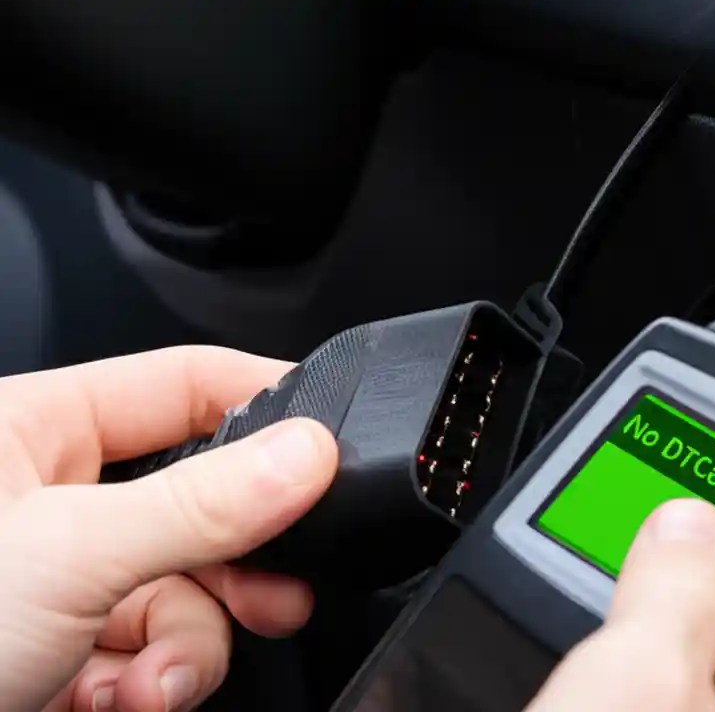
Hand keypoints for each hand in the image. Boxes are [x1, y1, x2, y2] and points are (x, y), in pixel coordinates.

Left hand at [0, 347, 337, 711]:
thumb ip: (201, 505)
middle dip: (236, 562)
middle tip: (280, 587)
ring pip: (183, 590)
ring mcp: (59, 578)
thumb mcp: (70, 557)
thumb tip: (305, 456)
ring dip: (187, 647)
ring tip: (158, 682)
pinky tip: (118, 701)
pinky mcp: (63, 650)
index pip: (183, 384)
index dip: (265, 405)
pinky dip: (150, 683)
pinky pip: (151, 650)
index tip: (332, 439)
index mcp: (33, 428)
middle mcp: (50, 496)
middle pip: (200, 501)